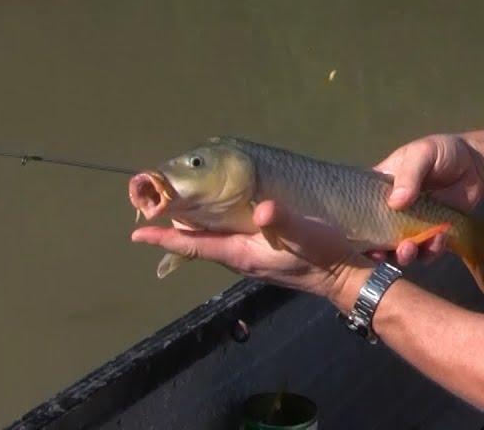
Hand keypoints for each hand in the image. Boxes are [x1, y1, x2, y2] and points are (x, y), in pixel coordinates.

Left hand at [130, 201, 370, 301]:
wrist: (345, 277)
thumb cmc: (323, 256)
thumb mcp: (304, 235)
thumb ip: (282, 221)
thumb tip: (260, 208)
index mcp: (243, 254)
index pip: (196, 246)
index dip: (167, 238)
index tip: (138, 233)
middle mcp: (241, 258)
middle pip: (198, 242)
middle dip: (174, 226)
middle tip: (155, 205)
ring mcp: (252, 257)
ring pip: (212, 240)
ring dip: (193, 224)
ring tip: (177, 205)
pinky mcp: (263, 253)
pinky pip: (227, 239)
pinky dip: (214, 224)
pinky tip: (220, 210)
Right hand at [370, 133, 483, 266]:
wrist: (476, 165)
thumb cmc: (443, 152)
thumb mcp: (423, 152)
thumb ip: (409, 174)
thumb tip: (395, 202)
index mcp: (381, 188)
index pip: (361, 210)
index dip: (357, 229)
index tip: (360, 242)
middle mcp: (392, 210)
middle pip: (378, 237)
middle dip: (381, 250)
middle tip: (388, 251)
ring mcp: (412, 225)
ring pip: (401, 248)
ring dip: (405, 254)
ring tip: (413, 248)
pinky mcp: (432, 234)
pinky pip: (427, 250)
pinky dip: (430, 251)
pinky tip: (440, 239)